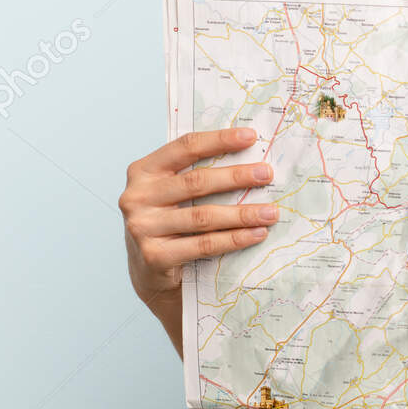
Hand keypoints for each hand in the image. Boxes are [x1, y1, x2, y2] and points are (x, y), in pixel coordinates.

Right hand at [120, 127, 278, 307]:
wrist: (149, 271)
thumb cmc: (170, 224)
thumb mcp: (173, 194)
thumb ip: (196, 174)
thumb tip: (250, 158)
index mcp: (143, 171)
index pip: (184, 148)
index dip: (219, 140)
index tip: (251, 137)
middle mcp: (137, 197)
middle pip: (196, 182)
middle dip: (236, 177)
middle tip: (267, 174)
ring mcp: (143, 227)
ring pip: (203, 216)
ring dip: (242, 214)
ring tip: (271, 212)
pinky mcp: (155, 256)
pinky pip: (204, 245)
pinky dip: (234, 239)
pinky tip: (256, 234)